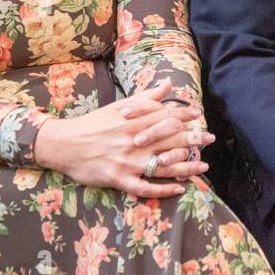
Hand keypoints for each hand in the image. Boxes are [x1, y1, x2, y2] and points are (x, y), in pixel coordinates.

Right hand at [34, 80, 200, 198]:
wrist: (64, 144)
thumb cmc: (94, 124)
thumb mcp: (119, 107)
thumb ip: (146, 98)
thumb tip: (168, 84)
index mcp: (134, 122)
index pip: (166, 117)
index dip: (185, 116)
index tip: (200, 116)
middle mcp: (134, 141)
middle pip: (169, 141)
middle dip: (193, 140)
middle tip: (210, 140)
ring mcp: (127, 161)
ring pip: (162, 166)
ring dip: (185, 167)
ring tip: (203, 166)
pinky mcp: (118, 179)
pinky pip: (144, 187)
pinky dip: (163, 189)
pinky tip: (179, 188)